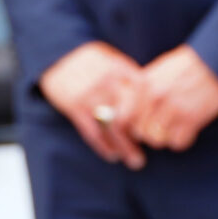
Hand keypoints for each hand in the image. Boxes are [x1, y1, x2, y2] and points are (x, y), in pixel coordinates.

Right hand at [39, 41, 147, 169]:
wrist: (56, 57)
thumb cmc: (91, 61)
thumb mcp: (112, 59)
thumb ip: (130, 77)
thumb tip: (152, 99)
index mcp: (119, 68)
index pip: (143, 93)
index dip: (152, 111)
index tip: (161, 126)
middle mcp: (107, 81)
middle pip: (130, 112)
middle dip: (142, 134)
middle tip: (153, 148)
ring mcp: (90, 95)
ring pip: (112, 127)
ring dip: (125, 147)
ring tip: (135, 161)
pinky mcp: (74, 106)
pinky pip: (92, 132)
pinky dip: (103, 146)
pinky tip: (112, 155)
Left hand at [127, 45, 217, 151]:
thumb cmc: (190, 65)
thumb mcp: (161, 69)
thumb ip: (143, 87)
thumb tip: (128, 107)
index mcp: (145, 83)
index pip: (123, 116)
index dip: (130, 125)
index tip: (140, 124)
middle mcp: (156, 96)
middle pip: (140, 132)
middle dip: (149, 132)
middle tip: (162, 126)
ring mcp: (174, 108)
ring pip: (157, 140)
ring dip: (165, 137)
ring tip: (175, 127)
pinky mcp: (192, 119)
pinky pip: (178, 143)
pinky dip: (183, 140)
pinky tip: (189, 128)